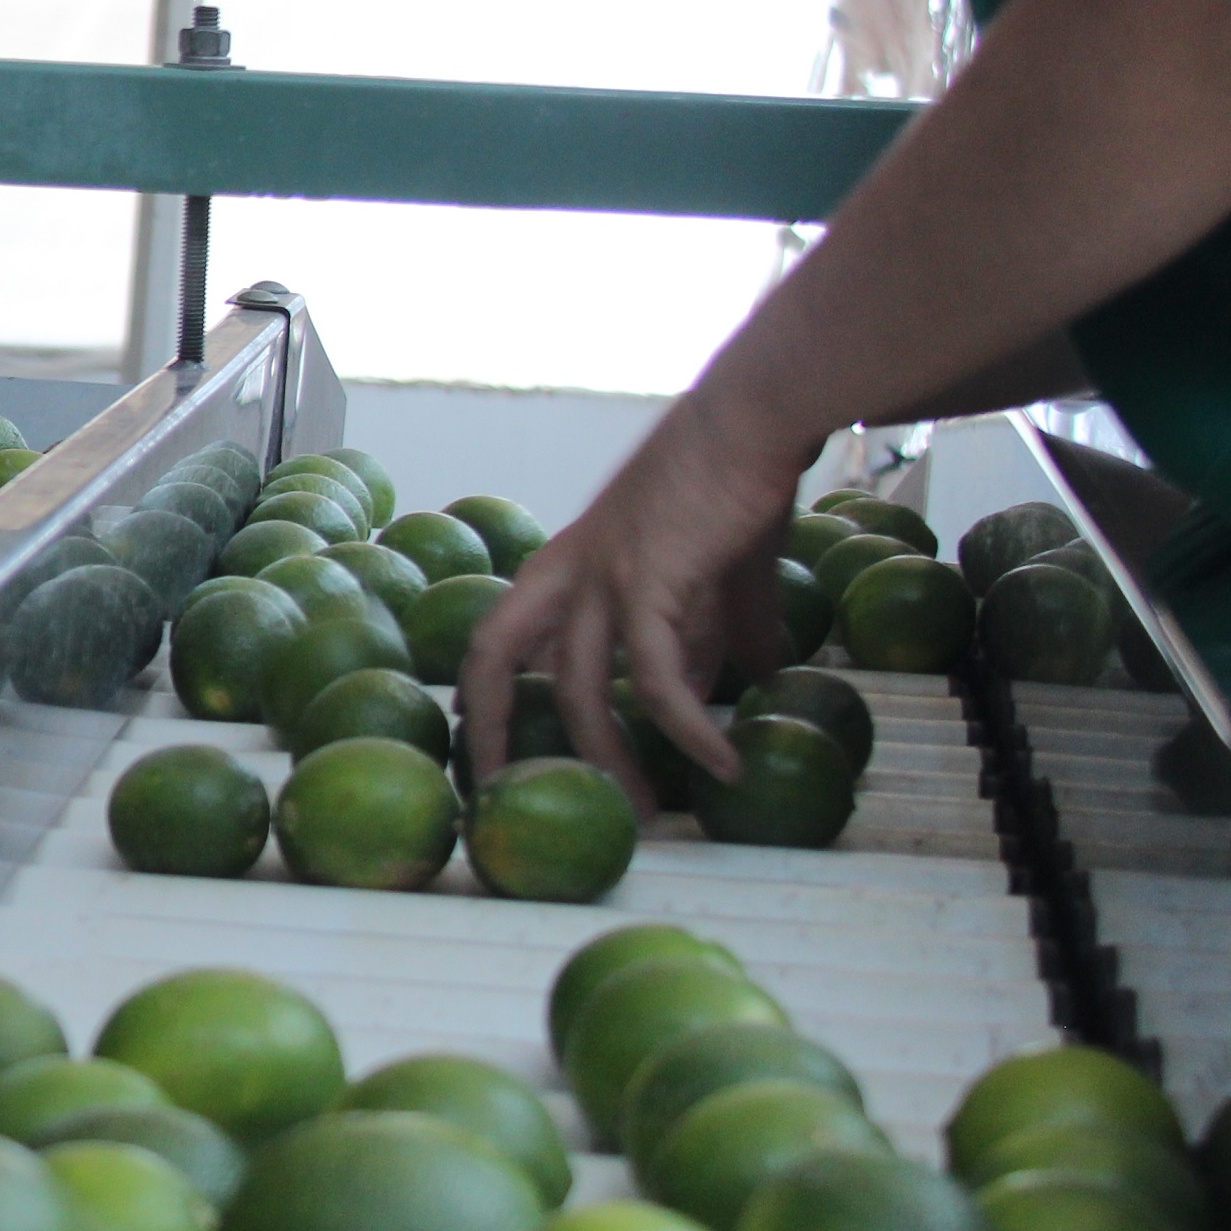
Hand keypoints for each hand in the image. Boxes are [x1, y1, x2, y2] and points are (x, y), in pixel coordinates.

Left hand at [458, 386, 803, 810]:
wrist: (749, 419)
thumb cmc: (726, 486)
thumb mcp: (705, 573)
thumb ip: (708, 633)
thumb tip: (729, 687)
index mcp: (561, 567)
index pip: (494, 639)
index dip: (480, 696)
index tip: (485, 749)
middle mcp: (563, 574)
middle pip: (493, 663)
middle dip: (489, 735)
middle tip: (504, 801)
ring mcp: (601, 577)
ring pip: (580, 691)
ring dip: (610, 760)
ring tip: (644, 811)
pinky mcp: (651, 583)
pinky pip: (660, 678)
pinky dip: (687, 728)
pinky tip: (721, 763)